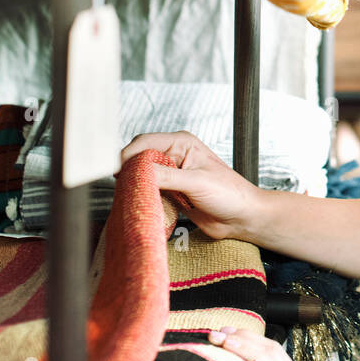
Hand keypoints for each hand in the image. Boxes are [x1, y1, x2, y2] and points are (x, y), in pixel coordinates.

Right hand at [119, 131, 258, 240]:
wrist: (242, 218)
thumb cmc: (230, 194)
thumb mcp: (196, 182)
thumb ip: (166, 176)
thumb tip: (137, 172)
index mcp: (182, 144)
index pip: (144, 142)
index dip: (127, 155)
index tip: (117, 172)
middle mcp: (175, 156)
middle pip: (139, 159)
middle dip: (129, 171)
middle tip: (122, 186)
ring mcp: (172, 175)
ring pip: (142, 177)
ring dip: (135, 186)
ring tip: (130, 196)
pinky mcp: (172, 192)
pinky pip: (149, 192)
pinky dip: (143, 197)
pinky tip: (141, 204)